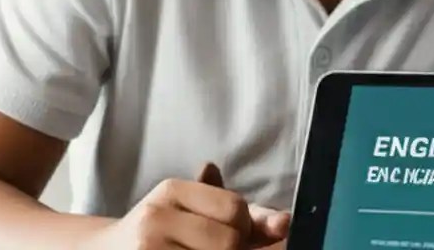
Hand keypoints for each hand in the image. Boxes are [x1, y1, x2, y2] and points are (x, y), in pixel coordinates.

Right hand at [78, 164, 289, 249]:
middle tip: (214, 246)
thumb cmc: (161, 236)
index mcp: (171, 190)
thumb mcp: (194, 212)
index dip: (244, 227)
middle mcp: (155, 217)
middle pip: (229, 241)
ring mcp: (147, 248)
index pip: (235, 207)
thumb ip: (244, 215)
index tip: (234, 234)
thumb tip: (286, 223)